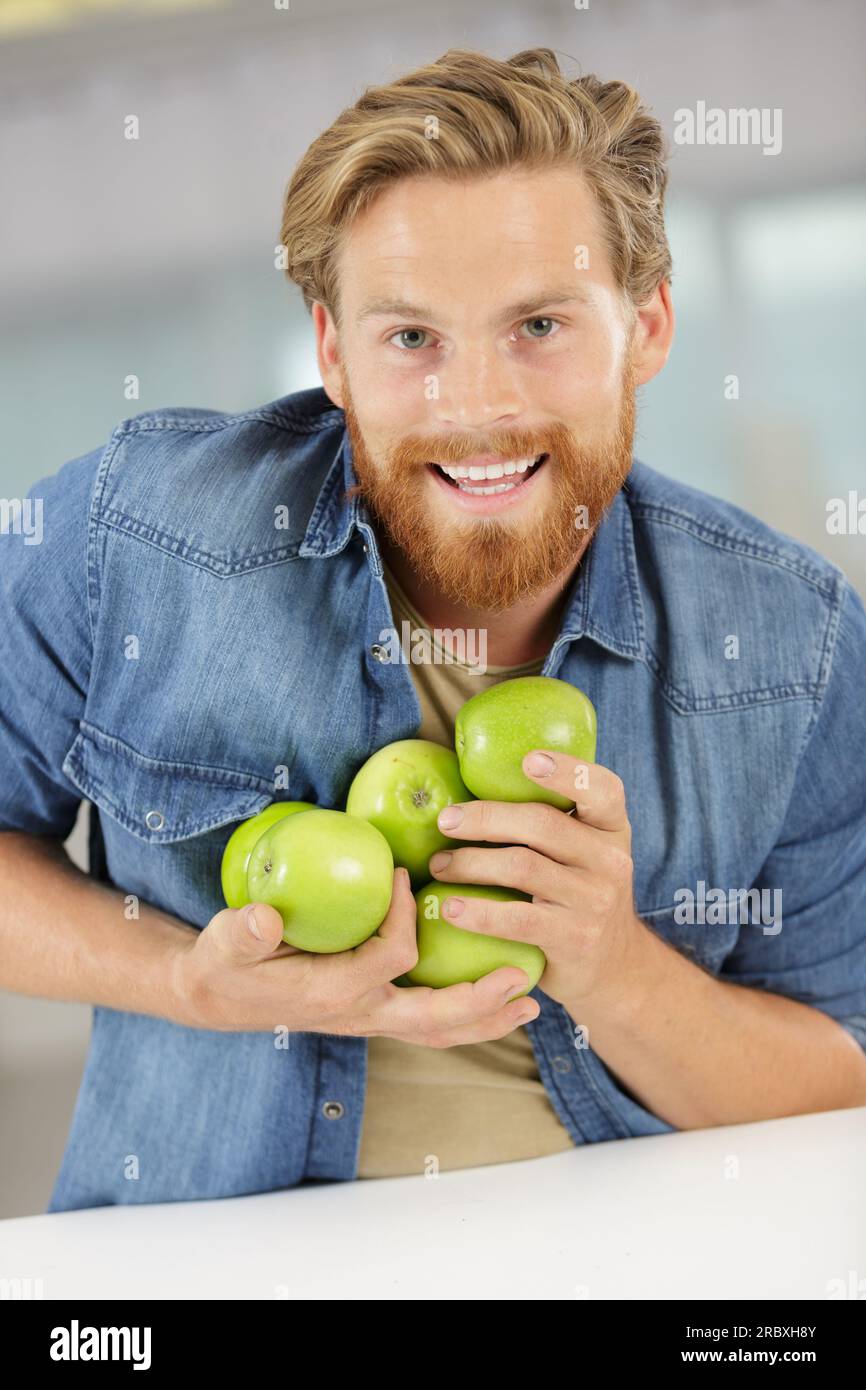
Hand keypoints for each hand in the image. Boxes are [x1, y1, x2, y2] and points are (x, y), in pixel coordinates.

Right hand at [170, 867, 539, 1043]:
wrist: (221, 994)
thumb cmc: (227, 961)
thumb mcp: (226, 942)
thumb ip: (244, 932)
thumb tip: (262, 918)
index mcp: (334, 991)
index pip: (391, 956)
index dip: (403, 916)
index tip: (403, 874)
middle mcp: (361, 1013)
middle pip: (435, 1018)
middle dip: (482, 1001)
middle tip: (524, 978)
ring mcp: (370, 1019)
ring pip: (439, 1030)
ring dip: (487, 1019)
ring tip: (532, 1003)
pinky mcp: (375, 1013)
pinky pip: (430, 1022)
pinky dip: (467, 1015)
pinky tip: (496, 995)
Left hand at [427, 751, 641, 1009]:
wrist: (615, 968)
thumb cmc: (578, 894)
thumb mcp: (584, 854)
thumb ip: (551, 823)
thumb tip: (472, 781)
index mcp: (611, 828)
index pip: (602, 789)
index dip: (567, 771)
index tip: (529, 759)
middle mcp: (610, 860)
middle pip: (542, 824)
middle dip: (485, 818)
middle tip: (445, 820)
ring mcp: (594, 901)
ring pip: (522, 867)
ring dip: (470, 863)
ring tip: (438, 866)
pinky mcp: (574, 938)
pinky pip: (518, 919)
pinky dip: (478, 912)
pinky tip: (449, 908)